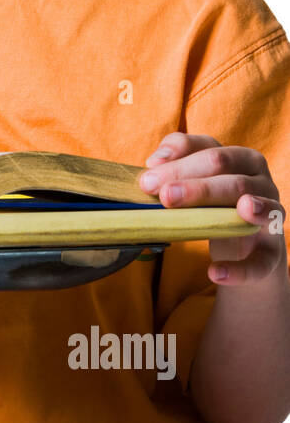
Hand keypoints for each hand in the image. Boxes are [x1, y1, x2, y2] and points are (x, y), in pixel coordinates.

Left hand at [139, 133, 286, 285]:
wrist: (248, 249)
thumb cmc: (216, 207)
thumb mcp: (199, 183)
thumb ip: (177, 166)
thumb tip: (153, 163)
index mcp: (241, 158)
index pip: (210, 150)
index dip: (179, 158)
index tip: (148, 174)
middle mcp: (261, 180)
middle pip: (227, 172)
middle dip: (194, 184)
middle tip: (164, 196)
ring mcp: (272, 213)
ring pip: (250, 204)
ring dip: (224, 212)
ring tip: (205, 218)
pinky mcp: (273, 250)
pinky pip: (261, 260)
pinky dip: (239, 269)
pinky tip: (215, 272)